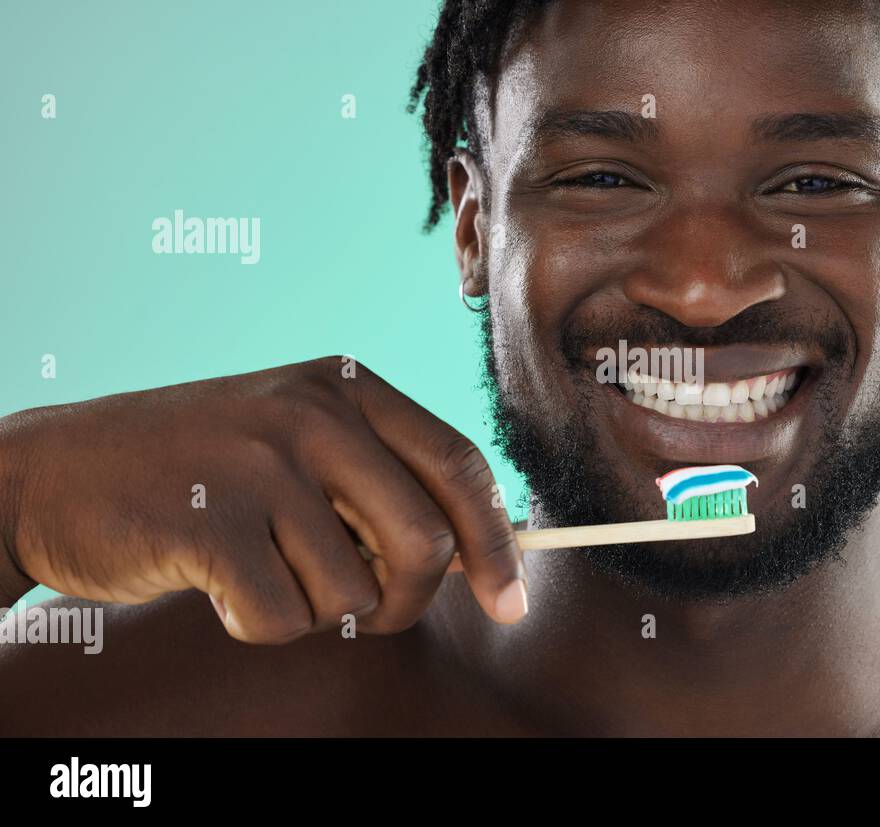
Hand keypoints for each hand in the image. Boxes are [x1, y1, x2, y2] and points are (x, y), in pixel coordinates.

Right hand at [0, 356, 527, 642]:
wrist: (57, 471)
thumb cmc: (202, 471)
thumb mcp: (298, 441)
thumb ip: (383, 479)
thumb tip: (484, 553)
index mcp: (347, 388)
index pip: (461, 465)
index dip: (496, 543)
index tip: (508, 601)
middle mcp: (313, 416)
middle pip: (425, 542)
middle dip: (410, 600)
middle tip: (371, 610)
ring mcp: (259, 464)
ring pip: (354, 593)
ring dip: (317, 609)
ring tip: (264, 569)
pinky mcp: (209, 522)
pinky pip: (284, 618)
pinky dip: (258, 623)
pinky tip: (219, 583)